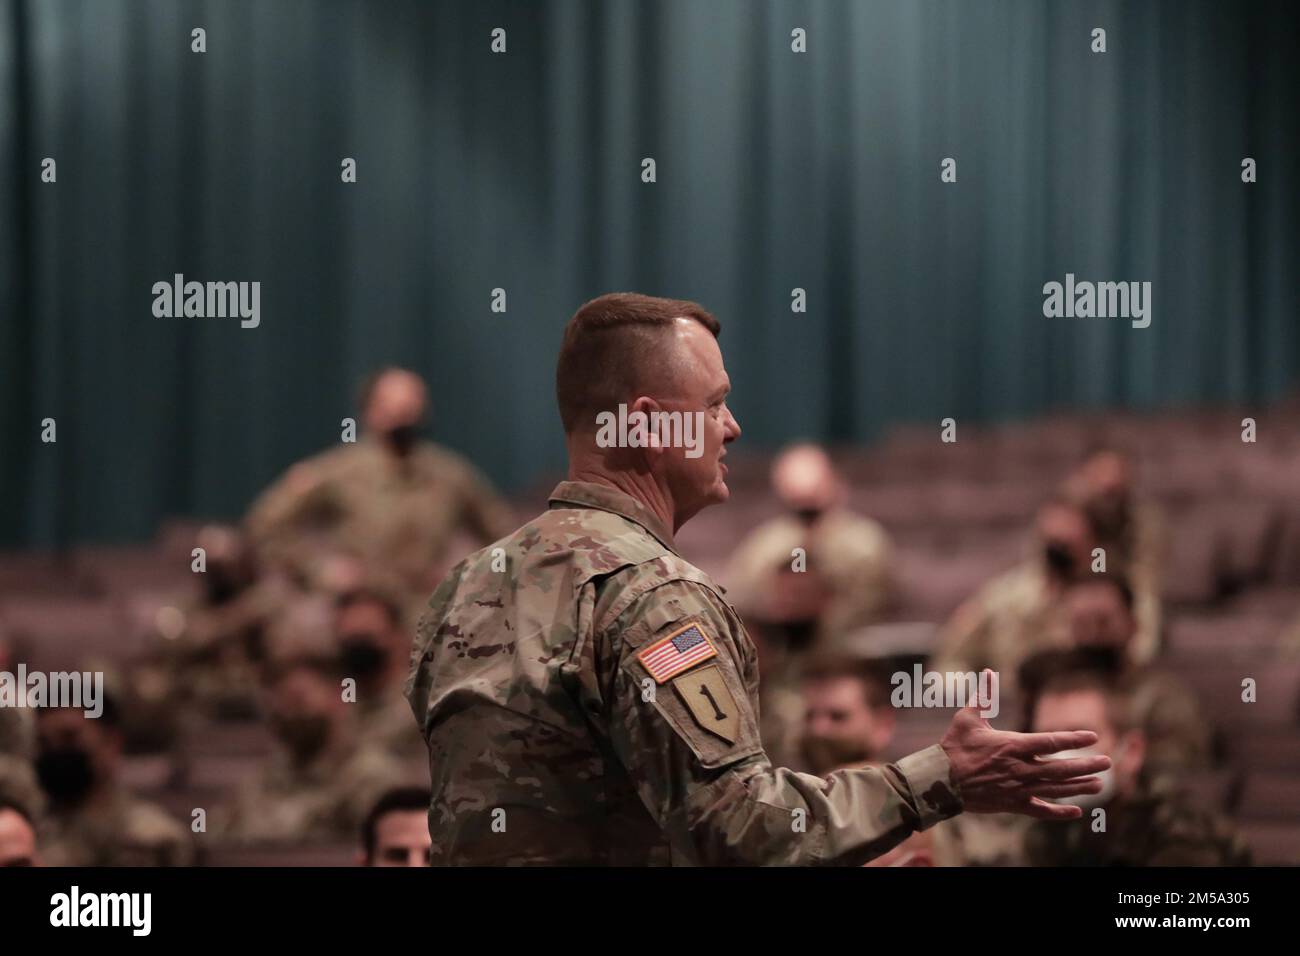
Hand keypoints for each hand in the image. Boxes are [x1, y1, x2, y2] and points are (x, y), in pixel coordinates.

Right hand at [939, 670, 1110, 819]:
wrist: (940, 780)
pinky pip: (1041, 810)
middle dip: (1086, 765)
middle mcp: (1020, 768)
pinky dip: (1059, 812)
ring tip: (1099, 784)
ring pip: (1056, 789)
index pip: (1051, 741)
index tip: (1093, 737)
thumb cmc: (954, 746)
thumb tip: (988, 672)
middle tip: (1107, 763)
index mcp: (1013, 745)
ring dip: (1079, 786)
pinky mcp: (1012, 804)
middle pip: (1061, 768)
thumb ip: (983, 696)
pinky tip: (1076, 811)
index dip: (1073, 739)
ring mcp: (1018, 788)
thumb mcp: (968, 717)